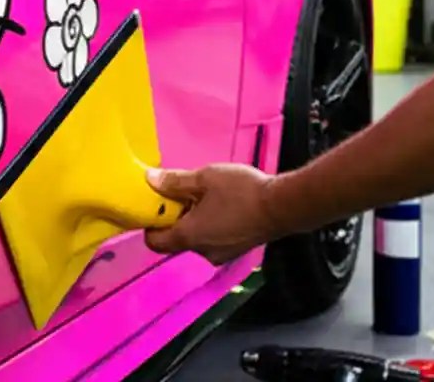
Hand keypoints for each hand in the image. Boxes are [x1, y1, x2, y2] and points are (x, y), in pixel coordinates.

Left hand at [143, 164, 282, 264]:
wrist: (283, 206)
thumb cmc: (242, 192)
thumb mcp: (204, 179)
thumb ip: (175, 181)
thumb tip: (150, 179)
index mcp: (189, 237)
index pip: (154, 241)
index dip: (150, 223)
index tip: (155, 205)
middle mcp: (202, 252)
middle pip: (175, 239)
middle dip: (174, 218)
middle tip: (183, 194)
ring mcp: (221, 254)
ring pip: (195, 239)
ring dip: (194, 221)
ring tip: (206, 197)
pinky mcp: (236, 250)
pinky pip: (212, 240)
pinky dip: (210, 226)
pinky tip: (222, 206)